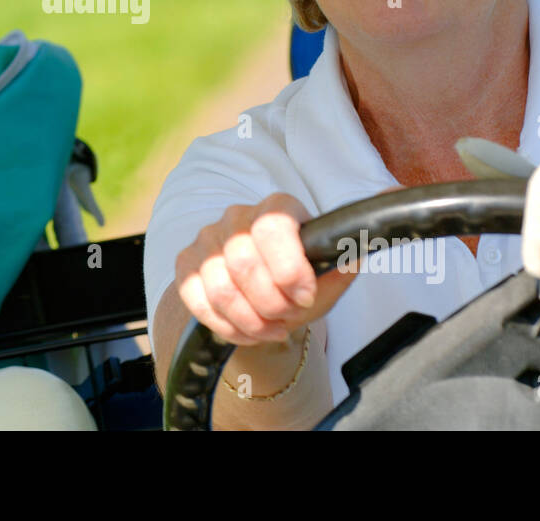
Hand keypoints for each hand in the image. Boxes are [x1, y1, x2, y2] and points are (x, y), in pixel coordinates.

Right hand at [175, 193, 354, 345]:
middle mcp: (238, 216)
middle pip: (243, 262)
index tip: (305, 296)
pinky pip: (196, 300)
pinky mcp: (186, 264)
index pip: (272, 226)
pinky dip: (225, 326)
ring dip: (250, 321)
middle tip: (289, 317)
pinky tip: (247, 332)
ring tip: (271, 329)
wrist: (267, 291)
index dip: (289, 269)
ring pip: (219, 287)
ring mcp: (207, 239)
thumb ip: (345, 261)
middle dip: (271, 303)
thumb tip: (353, 251)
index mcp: (277, 208)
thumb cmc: (302, 278)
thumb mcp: (331, 272)